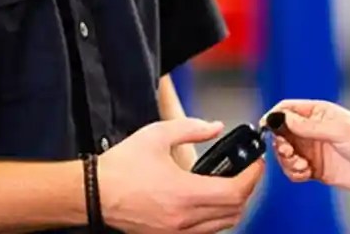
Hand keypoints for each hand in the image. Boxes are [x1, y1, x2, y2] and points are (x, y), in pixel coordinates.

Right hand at [98, 118, 264, 233]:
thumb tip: (215, 127)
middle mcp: (184, 219)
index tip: (256, 163)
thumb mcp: (157, 135)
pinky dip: (215, 218)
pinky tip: (209, 200)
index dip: (253, 177)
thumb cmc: (121, 166)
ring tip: (231, 184)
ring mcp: (176, 232)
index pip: (235, 192)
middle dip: (247, 190)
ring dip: (233, 206)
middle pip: (234, 212)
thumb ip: (192, 128)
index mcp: (184, 193)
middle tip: (247, 172)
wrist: (93, 193)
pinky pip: (205, 232)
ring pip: (222, 225)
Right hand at [264, 100, 349, 191]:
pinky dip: (294, 172)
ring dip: (287, 160)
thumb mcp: (340, 131)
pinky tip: (306, 172)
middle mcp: (311, 129)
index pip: (288, 108)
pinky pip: (292, 169)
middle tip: (288, 151)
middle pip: (281, 132)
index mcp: (318, 112)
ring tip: (301, 165)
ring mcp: (310, 149)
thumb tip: (285, 118)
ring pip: (284, 153)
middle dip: (280, 143)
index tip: (268, 127)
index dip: (275, 116)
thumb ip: (310, 126)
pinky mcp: (312, 167)